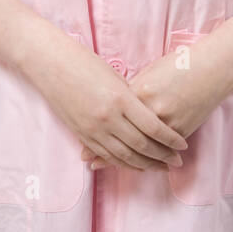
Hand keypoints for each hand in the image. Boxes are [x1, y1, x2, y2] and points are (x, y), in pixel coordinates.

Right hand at [33, 35, 188, 171]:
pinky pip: (107, 155)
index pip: (153, 127)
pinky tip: (135, 165)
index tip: (182, 145)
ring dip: (146, 165)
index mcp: (120, 99)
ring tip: (161, 168)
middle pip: (142, 145)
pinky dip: (123, 163)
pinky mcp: (82, 135)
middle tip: (177, 162)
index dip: (170, 139)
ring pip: (125, 155)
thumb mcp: (114, 77)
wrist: (50, 64)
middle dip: (163, 156)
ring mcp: (93, 129)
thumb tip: (147, 115)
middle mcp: (108, 118)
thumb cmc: (84, 62)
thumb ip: (130, 99)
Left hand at [79, 39, 229, 168]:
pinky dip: (152, 158)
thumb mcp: (149, 74)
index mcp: (132, 92)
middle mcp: (145, 109)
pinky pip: (161, 149)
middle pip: (123, 138)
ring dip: (130, 161)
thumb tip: (115, 109)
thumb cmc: (178, 65)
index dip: (97, 136)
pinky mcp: (180, 128)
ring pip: (142, 148)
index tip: (84, 150)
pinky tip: (144, 165)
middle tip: (92, 164)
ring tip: (112, 168)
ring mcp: (163, 121)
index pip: (110, 119)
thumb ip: (130, 92)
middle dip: (106, 154)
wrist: (211, 67)